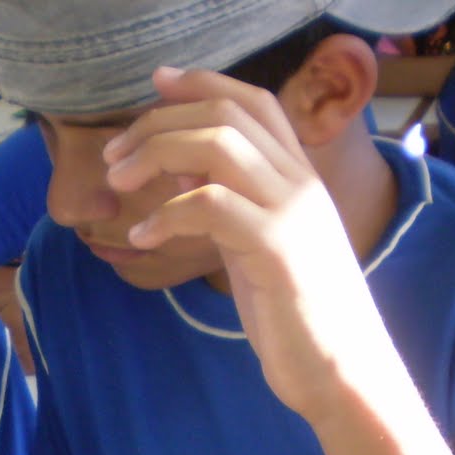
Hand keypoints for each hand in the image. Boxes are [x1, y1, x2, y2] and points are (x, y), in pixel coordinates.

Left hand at [101, 66, 392, 425]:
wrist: (342, 371)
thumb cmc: (296, 316)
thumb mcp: (257, 247)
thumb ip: (227, 207)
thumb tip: (177, 174)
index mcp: (299, 179)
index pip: (254, 103)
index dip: (203, 84)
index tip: (156, 84)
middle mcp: (301, 183)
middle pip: (227, 114)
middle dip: (160, 122)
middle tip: (113, 152)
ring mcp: (293, 212)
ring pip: (218, 145)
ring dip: (156, 153)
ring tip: (116, 180)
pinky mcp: (277, 249)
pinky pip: (211, 205)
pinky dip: (166, 213)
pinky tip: (141, 237)